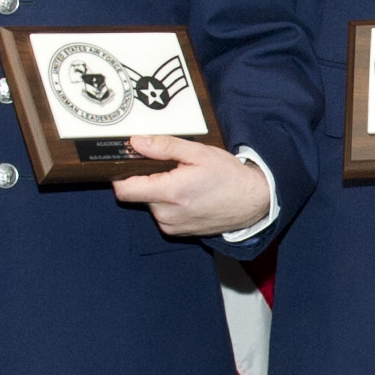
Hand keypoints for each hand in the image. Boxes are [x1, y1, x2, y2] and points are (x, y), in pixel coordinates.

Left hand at [115, 132, 275, 238]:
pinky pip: (161, 213)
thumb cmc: (229, 177)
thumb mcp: (198, 153)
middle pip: (138, 194)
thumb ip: (164, 147)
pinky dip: (169, 203)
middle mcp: (166, 214)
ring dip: (160, 192)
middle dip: (149, 179)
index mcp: (170, 192)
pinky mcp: (177, 231)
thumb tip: (137, 142)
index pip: (124, 190)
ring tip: (184, 182)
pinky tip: (188, 195)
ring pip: (150, 203)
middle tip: (173, 169)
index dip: (121, 175)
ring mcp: (171, 225)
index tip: (130, 164)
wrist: (252, 202)